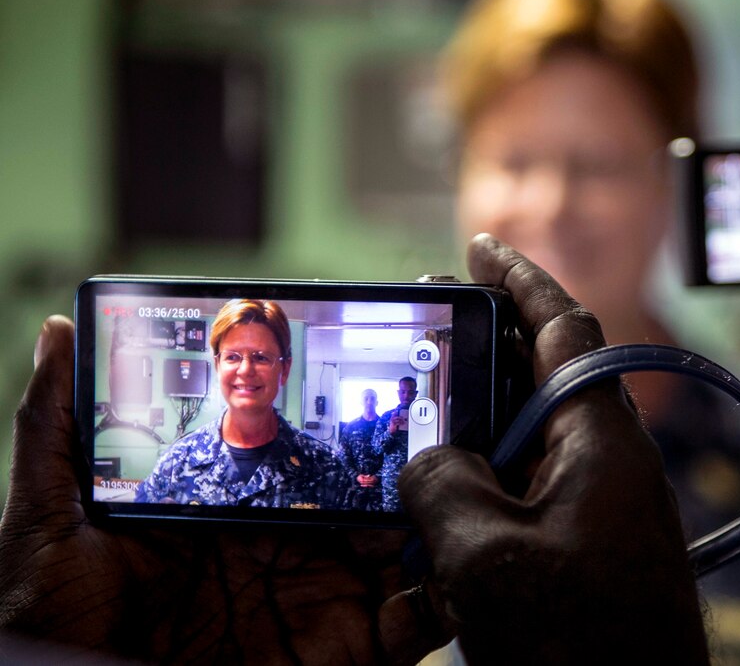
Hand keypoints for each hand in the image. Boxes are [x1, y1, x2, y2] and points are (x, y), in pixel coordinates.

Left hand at [0, 317, 443, 663]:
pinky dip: (447, 592)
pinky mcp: (348, 648)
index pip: (311, 454)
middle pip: (374, 493)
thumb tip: (60, 331)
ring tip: (468, 474)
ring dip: (444, 510)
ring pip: (409, 545)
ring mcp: (324, 597)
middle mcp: (292, 547)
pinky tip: (454, 560)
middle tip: (453, 416)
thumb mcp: (46, 521)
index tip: (386, 369)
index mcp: (240, 509)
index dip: (351, 419)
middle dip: (419, 457)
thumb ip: (58, 431)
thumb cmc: (53, 626)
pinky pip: (414, 621)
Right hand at [386, 234, 708, 663]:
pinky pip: (530, 493)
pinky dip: (485, 488)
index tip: (479, 245)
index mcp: (601, 438)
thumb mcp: (485, 557)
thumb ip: (444, 485)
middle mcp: (609, 460)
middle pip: (543, 375)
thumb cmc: (577, 644)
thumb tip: (433, 461)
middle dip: (484, 347)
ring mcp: (602, 506)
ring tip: (417, 424)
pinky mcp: (589, 547)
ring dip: (476, 427)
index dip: (520, 278)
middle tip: (428, 324)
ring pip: (530, 439)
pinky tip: (440, 513)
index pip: (564, 327)